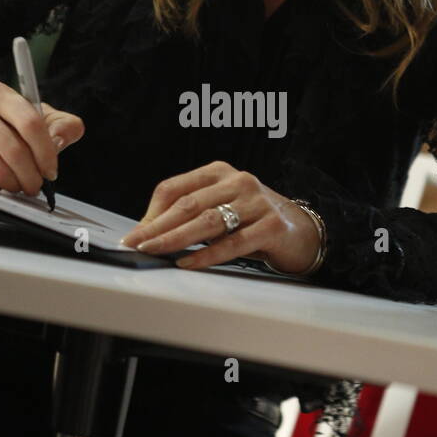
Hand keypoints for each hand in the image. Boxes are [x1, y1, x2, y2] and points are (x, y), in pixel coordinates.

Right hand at [0, 80, 84, 196]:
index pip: (30, 124)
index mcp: (0, 95)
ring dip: (14, 183)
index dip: (45, 152)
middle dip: (31, 175)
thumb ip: (64, 125)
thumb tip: (59, 139)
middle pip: (14, 150)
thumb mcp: (45, 118)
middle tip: (36, 184)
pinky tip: (0, 180)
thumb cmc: (16, 125)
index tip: (50, 170)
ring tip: (20, 184)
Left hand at [119, 161, 321, 273]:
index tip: (134, 234)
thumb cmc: (252, 220)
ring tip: (156, 251)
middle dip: (158, 227)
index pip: (176, 187)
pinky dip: (207, 255)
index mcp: (219, 172)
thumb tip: (148, 234)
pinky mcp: (271, 226)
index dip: (152, 213)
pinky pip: (233, 243)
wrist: (301, 231)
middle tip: (138, 245)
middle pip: (188, 204)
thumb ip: (190, 215)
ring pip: (208, 221)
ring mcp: (257, 202)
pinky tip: (188, 263)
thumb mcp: (220, 209)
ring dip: (177, 239)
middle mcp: (238, 181)